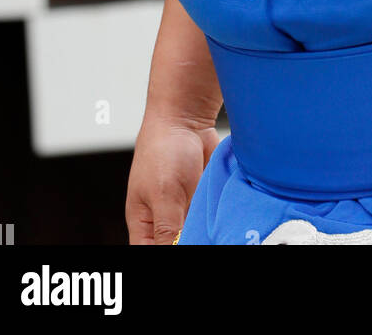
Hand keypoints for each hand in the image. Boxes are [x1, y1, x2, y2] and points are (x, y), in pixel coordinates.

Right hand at [126, 114, 219, 243]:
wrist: (186, 116)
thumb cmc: (164, 149)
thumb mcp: (164, 195)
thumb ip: (168, 229)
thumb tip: (173, 250)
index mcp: (144, 223)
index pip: (150, 253)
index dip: (165, 256)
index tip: (185, 247)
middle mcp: (164, 219)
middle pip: (177, 244)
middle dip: (192, 242)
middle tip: (208, 237)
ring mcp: (186, 208)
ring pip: (198, 234)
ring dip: (208, 232)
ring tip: (218, 227)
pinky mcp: (203, 198)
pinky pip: (212, 217)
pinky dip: (220, 220)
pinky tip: (227, 220)